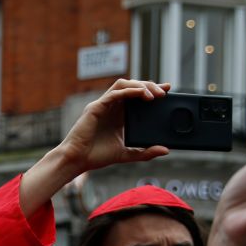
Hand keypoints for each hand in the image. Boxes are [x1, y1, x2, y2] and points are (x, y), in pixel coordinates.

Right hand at [20, 79, 171, 213]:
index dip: (152, 90)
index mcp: (119, 115)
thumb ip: (145, 152)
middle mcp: (112, 107)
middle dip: (150, 86)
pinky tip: (140, 93)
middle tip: (164, 93)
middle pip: (132, 86)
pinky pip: (114, 93)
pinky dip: (128, 91)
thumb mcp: (127, 154)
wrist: (77, 161)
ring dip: (140, 85)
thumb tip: (165, 150)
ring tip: (153, 94)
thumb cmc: (97, 157)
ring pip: (123, 84)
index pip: (137, 96)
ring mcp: (103, 105)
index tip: (168, 90)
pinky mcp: (96, 107)